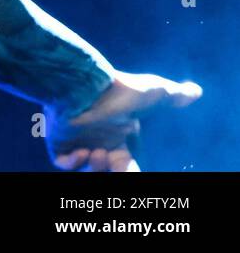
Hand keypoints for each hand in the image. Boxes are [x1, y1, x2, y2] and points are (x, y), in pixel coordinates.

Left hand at [45, 70, 201, 170]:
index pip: (126, 163)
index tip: (132, 169)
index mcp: (119, 133)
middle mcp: (97, 137)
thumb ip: (175, 95)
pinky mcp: (57, 139)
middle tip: (114, 160)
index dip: (131, 170)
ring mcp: (77, 138)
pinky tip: (82, 152)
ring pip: (88, 166)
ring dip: (96, 166)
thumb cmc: (121, 89)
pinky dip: (72, 163)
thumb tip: (196, 91)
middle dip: (113, 170)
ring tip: (97, 152)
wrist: (86, 82)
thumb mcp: (155, 92)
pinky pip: (62, 161)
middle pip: (107, 168)